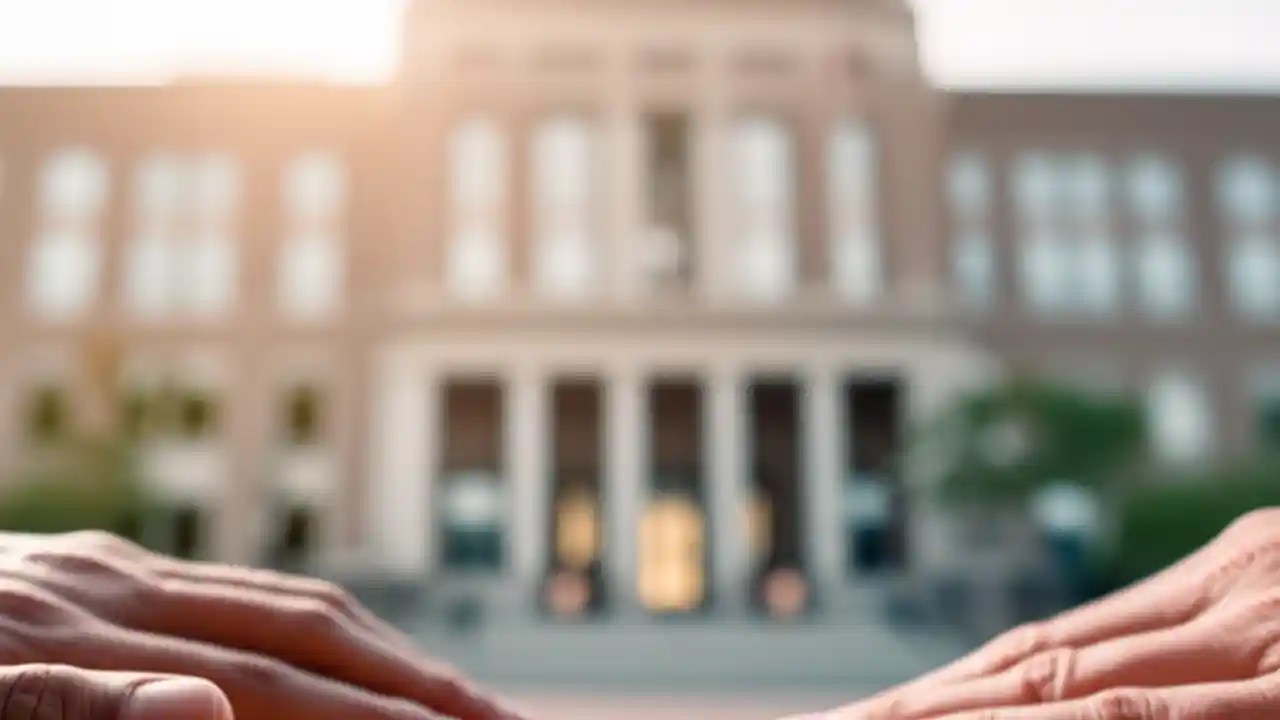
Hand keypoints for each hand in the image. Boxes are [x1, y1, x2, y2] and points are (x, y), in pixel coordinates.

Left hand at [0, 531, 524, 719]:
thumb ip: (73, 710)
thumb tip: (206, 704)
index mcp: (71, 636)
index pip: (267, 680)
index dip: (372, 713)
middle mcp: (103, 589)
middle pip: (299, 633)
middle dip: (411, 685)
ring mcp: (100, 572)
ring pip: (281, 604)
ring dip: (381, 652)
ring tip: (460, 695)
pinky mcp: (89, 567)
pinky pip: (232, 591)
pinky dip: (313, 626)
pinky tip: (353, 652)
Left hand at [788, 508, 1279, 718]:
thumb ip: (1210, 644)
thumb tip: (1120, 680)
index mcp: (1212, 581)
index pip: (1050, 646)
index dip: (956, 680)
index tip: (878, 708)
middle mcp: (1212, 600)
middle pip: (1032, 663)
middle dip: (924, 702)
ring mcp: (1250, 640)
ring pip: (1071, 683)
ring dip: (962, 712)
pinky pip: (1157, 712)